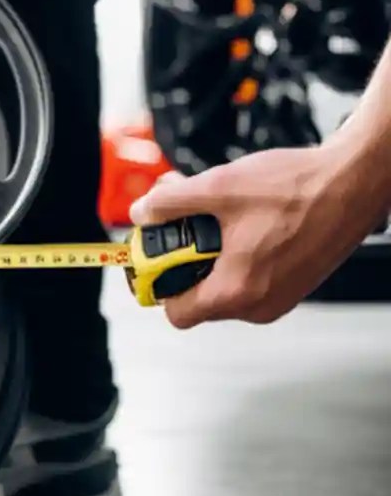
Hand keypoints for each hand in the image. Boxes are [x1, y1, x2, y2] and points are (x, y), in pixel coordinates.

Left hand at [129, 144, 386, 328]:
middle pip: (198, 297)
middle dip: (185, 258)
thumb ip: (170, 203)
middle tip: (185, 222)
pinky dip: (236, 254)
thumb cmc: (298, 188)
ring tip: (216, 214)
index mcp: (237, 291)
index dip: (160, 283)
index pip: (177, 313)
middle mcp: (258, 305)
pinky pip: (248, 279)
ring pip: (224, 286)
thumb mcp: (217, 188)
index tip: (158, 256)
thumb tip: (142, 213)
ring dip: (210, 253)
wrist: (353, 182)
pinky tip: (242, 222)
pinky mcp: (292, 286)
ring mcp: (278, 298)